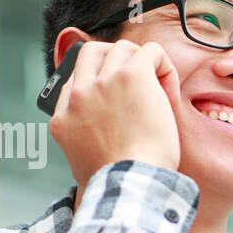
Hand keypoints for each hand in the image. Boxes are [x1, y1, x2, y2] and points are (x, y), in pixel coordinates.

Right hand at [48, 39, 181, 187]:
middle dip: (115, 60)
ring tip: (158, 91)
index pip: (75, 83)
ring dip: (143, 64)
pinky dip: (164, 65)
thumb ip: (84, 150)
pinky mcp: (132, 75)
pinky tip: (169, 89)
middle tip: (136, 81)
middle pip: (91, 53)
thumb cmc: (117, 184)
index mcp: (64, 118)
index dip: (100, 87)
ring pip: (122, 48)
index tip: (120, 104)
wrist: (130, 183)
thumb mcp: (83, 169)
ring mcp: (103, 82)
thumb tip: (98, 149)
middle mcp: (79, 95)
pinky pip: (151, 51)